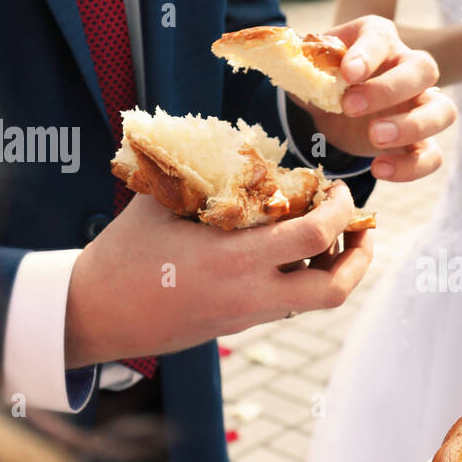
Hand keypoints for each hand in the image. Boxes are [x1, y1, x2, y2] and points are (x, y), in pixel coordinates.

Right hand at [64, 186, 372, 368]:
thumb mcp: (161, 202)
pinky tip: (296, 250)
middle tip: (364, 227)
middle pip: (334, 290)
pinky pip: (292, 303)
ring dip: (338, 271)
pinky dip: (307, 277)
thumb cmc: (124, 253)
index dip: (340, 212)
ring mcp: (250, 314)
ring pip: (318, 303)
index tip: (338, 188)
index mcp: (233, 259)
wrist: (96, 315)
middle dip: (361, 258)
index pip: (313, 237)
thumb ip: (203, 172)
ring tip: (337, 238)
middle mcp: (251, 293)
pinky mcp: (242, 324)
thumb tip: (235, 136)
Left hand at [301, 15, 455, 181]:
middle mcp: (408, 66)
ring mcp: (421, 104)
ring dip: (413, 126)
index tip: (347, 73)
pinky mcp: (421, 141)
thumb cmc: (325, 76)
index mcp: (378, 38)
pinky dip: (410, 167)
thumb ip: (301, 62)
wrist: (334, 103)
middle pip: (424, 69)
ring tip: (375, 139)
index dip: (367, 54)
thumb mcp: (308, 65)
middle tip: (351, 107)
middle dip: (389, 89)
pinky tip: (378, 169)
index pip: (381, 38)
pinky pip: (432, 155)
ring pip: (443, 111)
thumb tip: (286, 57)